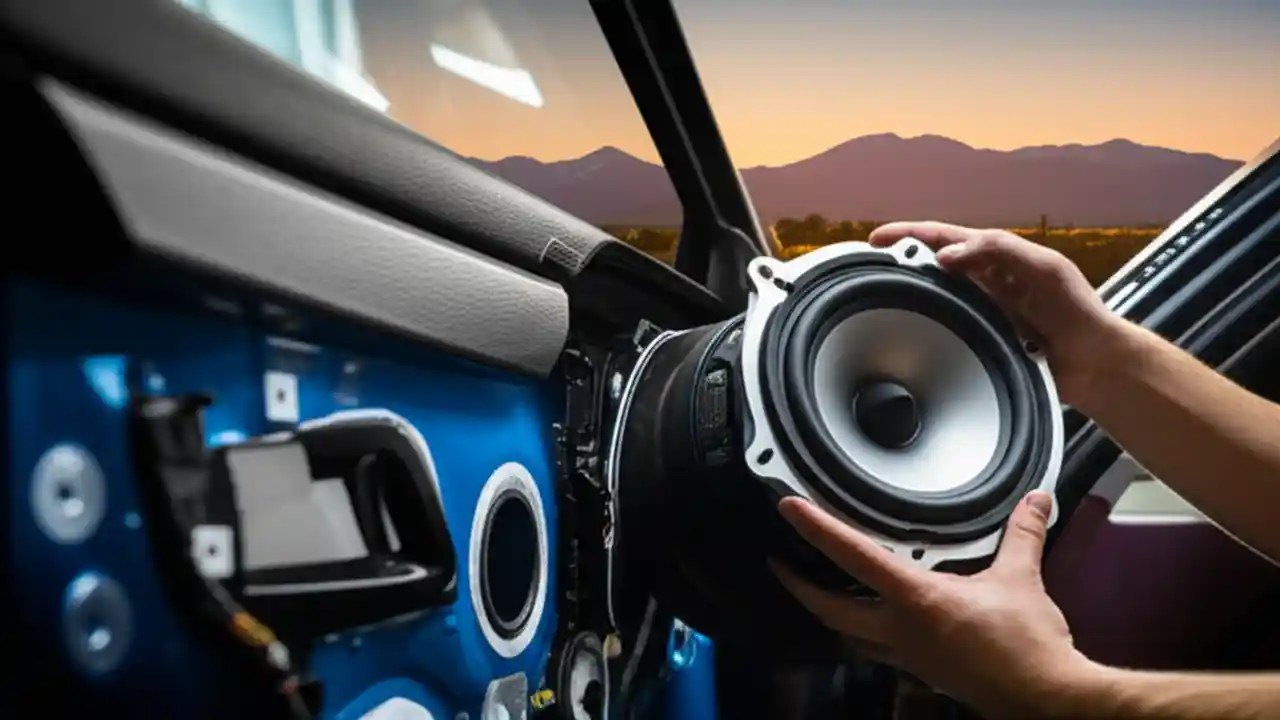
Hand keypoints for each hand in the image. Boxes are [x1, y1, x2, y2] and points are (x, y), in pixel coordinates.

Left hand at [771, 492, 1096, 719]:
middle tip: (781, 561)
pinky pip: (875, 649)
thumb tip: (1037, 500)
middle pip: (828, 607)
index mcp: (915, 601)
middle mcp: (899, 631)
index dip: (816, 529)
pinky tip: (871, 619)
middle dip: (797, 584)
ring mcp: (906, 655)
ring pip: (848, 633)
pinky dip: (861, 631)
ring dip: (827, 611)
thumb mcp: (1020, 579)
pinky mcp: (920, 670)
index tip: (789, 510)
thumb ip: (1022, 534)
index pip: (852, 556)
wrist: (1043, 700)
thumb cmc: (1026, 646)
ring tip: (818, 588)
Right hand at [868, 221, 1121, 405]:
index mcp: (998, 256)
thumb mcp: (1043, 268)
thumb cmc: (1077, 311)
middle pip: (932, 262)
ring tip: (877, 290)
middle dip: (899, 258)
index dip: (910, 234)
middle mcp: (986, 280)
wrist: (1093, 362)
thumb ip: (999, 250)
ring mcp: (981, 309)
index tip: (879, 239)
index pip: (946, 237)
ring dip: (908, 289)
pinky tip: (908, 326)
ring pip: (935, 293)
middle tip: (867, 264)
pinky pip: (945, 324)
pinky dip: (924, 321)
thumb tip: (946, 253)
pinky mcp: (981, 338)